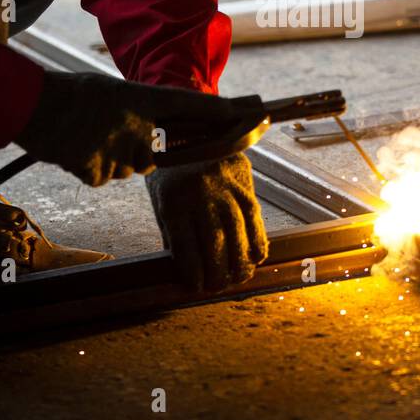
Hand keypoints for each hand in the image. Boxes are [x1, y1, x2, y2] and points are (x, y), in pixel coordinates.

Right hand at [15, 71, 245, 186]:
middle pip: (162, 150)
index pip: (190, 105)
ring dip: (119, 157)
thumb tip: (158, 134)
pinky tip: (76, 149)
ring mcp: (116, 151)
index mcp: (138, 99)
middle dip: (152, 148)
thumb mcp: (111, 91)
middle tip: (122, 132)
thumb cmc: (70, 94)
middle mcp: (134, 126)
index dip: (221, 110)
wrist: (27, 106)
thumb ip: (140, 112)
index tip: (250, 112)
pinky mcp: (96, 173)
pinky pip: (106, 176)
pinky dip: (95, 167)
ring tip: (90, 135)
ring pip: (133, 166)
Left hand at [146, 153, 267, 291]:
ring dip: (241, 260)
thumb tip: (186, 270)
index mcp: (173, 201)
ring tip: (240, 277)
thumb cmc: (170, 174)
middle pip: (215, 241)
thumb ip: (174, 234)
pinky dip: (258, 237)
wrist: (188, 131)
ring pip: (238, 230)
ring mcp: (224, 186)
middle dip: (219, 271)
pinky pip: (254, 213)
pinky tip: (257, 256)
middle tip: (219, 287)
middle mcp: (201, 193)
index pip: (185, 245)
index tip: (196, 287)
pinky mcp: (242, 180)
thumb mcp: (162, 202)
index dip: (193, 271)